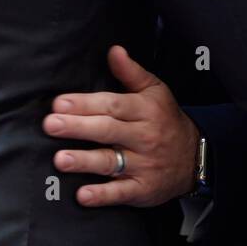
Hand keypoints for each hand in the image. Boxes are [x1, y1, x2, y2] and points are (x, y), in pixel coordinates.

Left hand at [44, 46, 198, 207]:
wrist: (196, 158)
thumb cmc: (166, 119)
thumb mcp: (155, 91)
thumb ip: (131, 72)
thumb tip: (114, 50)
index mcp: (144, 110)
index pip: (112, 105)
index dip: (85, 104)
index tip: (59, 103)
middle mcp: (144, 136)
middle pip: (107, 131)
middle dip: (77, 127)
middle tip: (51, 125)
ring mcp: (143, 164)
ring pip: (111, 161)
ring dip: (85, 161)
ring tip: (60, 159)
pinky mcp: (142, 189)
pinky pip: (121, 192)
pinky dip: (102, 195)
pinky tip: (83, 195)